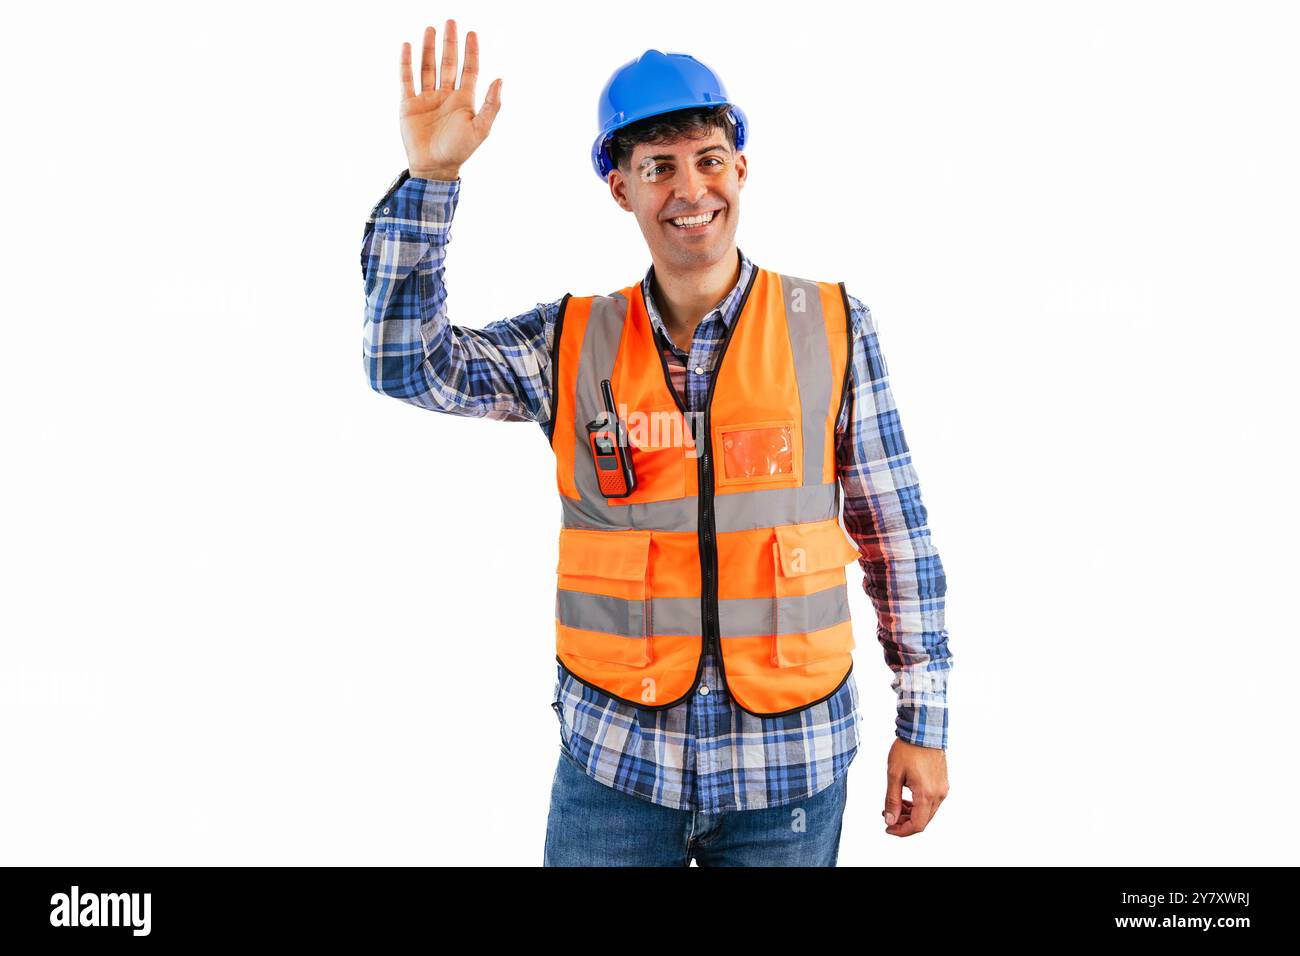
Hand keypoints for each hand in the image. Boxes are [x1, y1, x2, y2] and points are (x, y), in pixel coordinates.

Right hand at [398, 19, 501, 180]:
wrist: (434, 168)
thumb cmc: (459, 151)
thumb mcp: (480, 129)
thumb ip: (491, 105)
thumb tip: (500, 79)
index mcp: (464, 100)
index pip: (469, 69)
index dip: (471, 52)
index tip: (471, 33)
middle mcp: (446, 96)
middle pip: (448, 63)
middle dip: (450, 43)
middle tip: (451, 22)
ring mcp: (427, 99)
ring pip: (428, 67)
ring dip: (429, 48)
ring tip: (430, 29)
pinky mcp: (409, 104)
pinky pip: (407, 79)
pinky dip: (406, 63)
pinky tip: (407, 46)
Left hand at [882, 737, 948, 835]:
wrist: (924, 730)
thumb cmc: (907, 749)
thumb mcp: (894, 775)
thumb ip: (892, 800)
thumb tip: (890, 820)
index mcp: (926, 794)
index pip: (916, 825)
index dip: (901, 831)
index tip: (888, 828)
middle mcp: (938, 794)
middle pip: (923, 821)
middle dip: (904, 822)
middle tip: (887, 816)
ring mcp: (943, 789)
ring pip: (928, 812)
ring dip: (911, 814)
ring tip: (895, 806)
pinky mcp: (943, 783)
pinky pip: (932, 802)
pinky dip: (919, 805)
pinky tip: (906, 798)